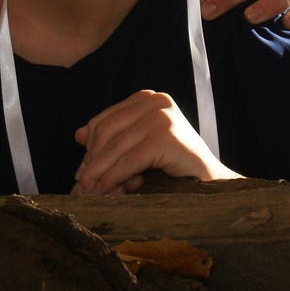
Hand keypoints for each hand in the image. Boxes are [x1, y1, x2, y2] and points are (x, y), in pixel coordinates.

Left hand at [72, 90, 239, 195]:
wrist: (212, 184)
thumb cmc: (176, 166)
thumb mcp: (140, 147)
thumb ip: (113, 138)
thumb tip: (77, 134)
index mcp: (148, 97)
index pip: (104, 120)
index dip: (90, 148)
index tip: (82, 172)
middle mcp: (155, 101)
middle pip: (106, 132)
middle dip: (92, 162)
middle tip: (82, 187)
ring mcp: (162, 117)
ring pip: (115, 148)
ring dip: (99, 174)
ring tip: (90, 193)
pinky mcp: (165, 137)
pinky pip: (128, 161)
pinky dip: (113, 179)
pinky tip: (107, 192)